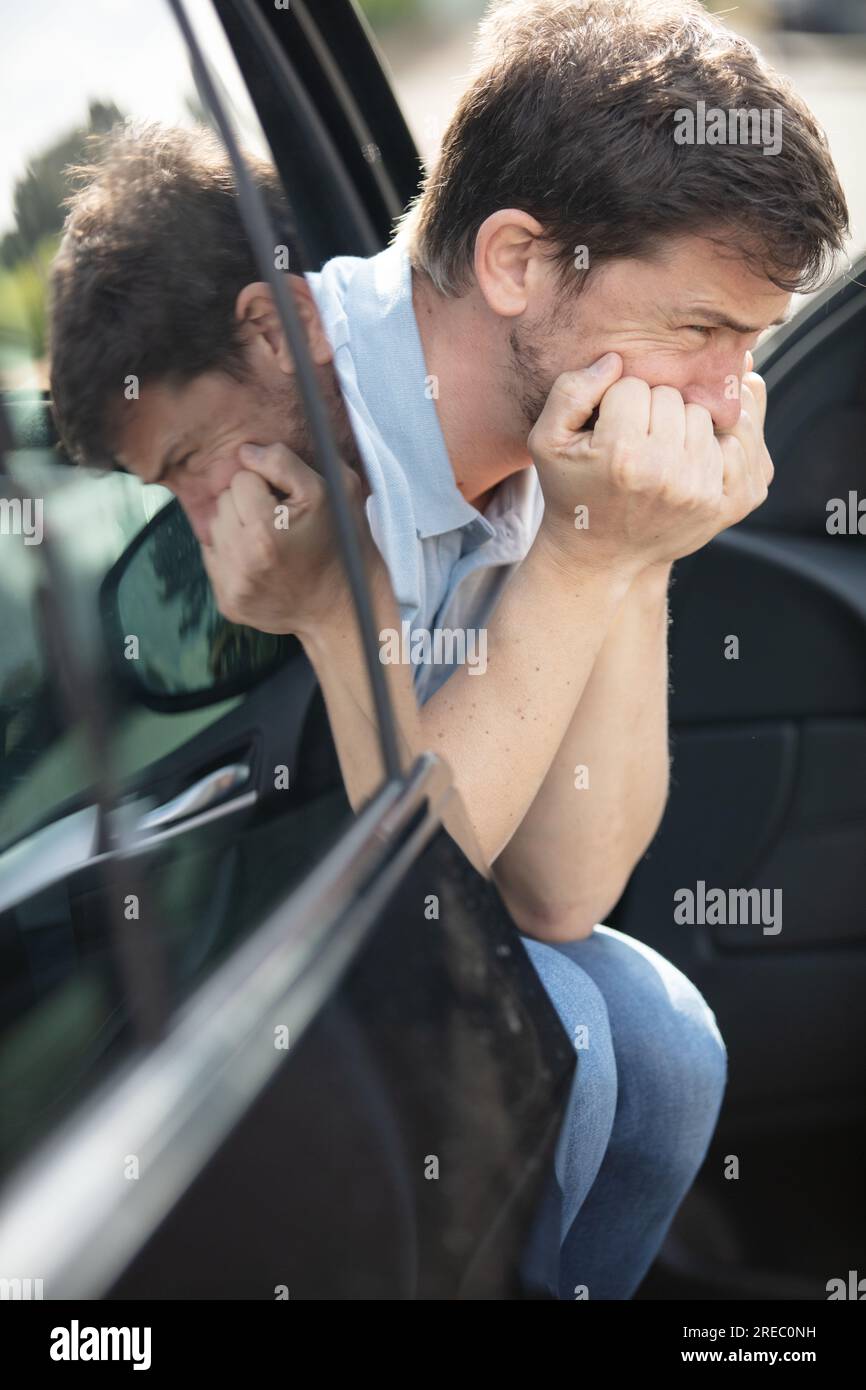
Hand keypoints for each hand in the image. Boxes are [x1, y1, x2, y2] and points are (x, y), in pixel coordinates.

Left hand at [201, 443, 367, 637]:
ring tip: (271, 544)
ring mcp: (234, 585)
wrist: (343, 605)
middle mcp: (244, 559)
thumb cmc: (342, 543)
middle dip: (248, 506)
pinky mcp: (229, 603)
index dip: (267, 486)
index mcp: (267, 529)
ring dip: (238, 529)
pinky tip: (261, 564)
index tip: (288, 505)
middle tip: (280, 524)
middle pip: (223, 502)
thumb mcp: (331, 490)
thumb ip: (285, 462)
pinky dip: (232, 556)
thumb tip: (245, 452)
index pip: (242, 478)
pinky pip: (213, 558)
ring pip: (215, 529)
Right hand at [529, 355, 773, 578]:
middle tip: (635, 440)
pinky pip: (741, 441)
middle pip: (674, 397)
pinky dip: (719, 443)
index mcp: (621, 454)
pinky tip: (696, 456)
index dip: (616, 402)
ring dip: (685, 425)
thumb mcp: (547, 442)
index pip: (633, 386)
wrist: (600, 557)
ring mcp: (702, 489)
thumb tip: (615, 361)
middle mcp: (667, 473)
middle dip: (653, 410)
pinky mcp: (727, 503)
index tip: (607, 427)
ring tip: (662, 450)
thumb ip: (570, 391)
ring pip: (705, 415)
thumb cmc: (571, 492)